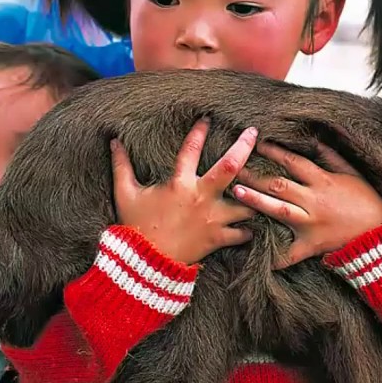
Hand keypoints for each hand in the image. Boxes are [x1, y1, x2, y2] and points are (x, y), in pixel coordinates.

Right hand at [112, 118, 259, 265]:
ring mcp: (213, 218)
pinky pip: (243, 233)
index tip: (208, 118)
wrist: (143, 264)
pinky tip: (257, 223)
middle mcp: (201, 197)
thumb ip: (122, 166)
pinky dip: (251, 229)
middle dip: (244, 146)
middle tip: (254, 132)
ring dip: (256, 193)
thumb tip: (114, 141)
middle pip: (230, 166)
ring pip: (246, 203)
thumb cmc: (134, 227)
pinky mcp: (218, 239)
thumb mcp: (124, 193)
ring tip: (267, 183)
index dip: (199, 131)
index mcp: (179, 183)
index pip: (191, 149)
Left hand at [233, 141, 381, 268]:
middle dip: (255, 175)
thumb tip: (312, 139)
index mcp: (323, 181)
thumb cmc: (366, 200)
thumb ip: (330, 156)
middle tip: (234, 167)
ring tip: (237, 192)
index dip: (274, 151)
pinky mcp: (312, 245)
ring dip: (256, 201)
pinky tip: (256, 255)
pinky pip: (290, 253)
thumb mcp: (351, 173)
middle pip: (279, 185)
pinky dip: (275, 256)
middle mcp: (314, 201)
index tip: (256, 143)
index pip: (293, 162)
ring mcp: (311, 223)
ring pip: (279, 211)